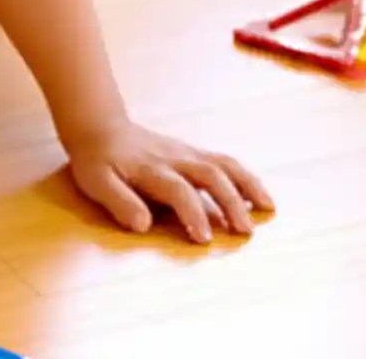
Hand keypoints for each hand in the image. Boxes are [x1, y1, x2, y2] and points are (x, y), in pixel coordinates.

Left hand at [64, 121, 274, 243]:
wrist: (100, 128)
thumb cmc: (98, 161)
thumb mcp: (97, 182)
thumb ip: (119, 202)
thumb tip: (143, 225)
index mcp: (152, 168)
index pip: (178, 191)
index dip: (193, 213)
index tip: (204, 238)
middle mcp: (175, 158)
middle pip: (210, 175)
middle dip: (231, 201)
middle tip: (245, 231)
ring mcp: (187, 153)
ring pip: (224, 164)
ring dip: (248, 185)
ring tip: (268, 209)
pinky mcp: (194, 153)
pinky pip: (225, 162)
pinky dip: (246, 178)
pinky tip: (259, 197)